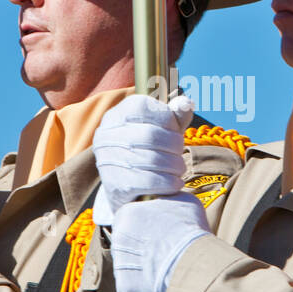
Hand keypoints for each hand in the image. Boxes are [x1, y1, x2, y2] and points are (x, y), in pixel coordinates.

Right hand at [92, 94, 193, 225]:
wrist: (123, 188)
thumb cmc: (146, 151)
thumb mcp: (160, 129)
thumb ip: (175, 115)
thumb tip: (186, 103)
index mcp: (117, 115)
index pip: (145, 108)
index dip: (168, 119)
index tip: (175, 131)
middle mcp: (106, 135)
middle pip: (151, 135)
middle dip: (174, 145)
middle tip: (179, 153)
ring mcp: (108, 160)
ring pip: (154, 159)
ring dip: (175, 165)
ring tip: (178, 168)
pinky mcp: (115, 185)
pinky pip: (151, 181)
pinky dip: (169, 182)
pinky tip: (174, 182)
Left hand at [107, 193, 208, 291]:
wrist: (191, 264)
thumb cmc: (188, 229)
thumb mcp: (182, 200)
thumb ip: (167, 199)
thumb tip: (169, 199)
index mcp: (126, 215)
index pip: (131, 217)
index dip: (148, 223)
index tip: (161, 229)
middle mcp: (116, 240)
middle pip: (129, 242)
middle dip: (144, 246)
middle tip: (165, 248)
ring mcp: (119, 267)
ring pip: (131, 266)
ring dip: (146, 266)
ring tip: (168, 266)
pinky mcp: (125, 290)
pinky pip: (135, 287)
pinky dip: (147, 286)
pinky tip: (164, 281)